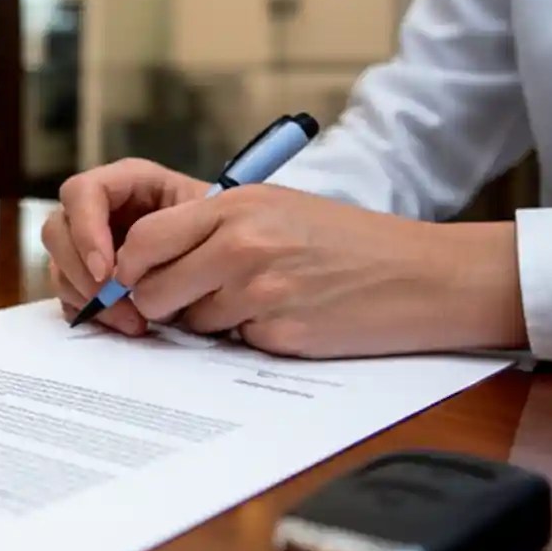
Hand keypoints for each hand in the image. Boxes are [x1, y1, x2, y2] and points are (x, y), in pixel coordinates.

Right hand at [42, 159, 209, 334]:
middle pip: (57, 231)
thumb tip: (124, 272)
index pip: (82, 193)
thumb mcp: (205, 217)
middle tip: (112, 299)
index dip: (85, 230)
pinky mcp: (90, 277)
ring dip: (87, 297)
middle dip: (79, 271)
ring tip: (132, 320)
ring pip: (58, 267)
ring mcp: (90, 245)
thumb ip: (165, 234)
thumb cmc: (225, 227)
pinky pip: (68, 295)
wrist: (239, 254)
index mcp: (126, 183)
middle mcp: (100, 210)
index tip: (106, 271)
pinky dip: (90, 312)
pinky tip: (123, 323)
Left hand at [114, 184, 527, 357]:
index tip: (136, 278)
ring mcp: (260, 290)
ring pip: (189, 322)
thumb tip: (145, 263)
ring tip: (255, 301)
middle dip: (161, 304)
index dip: (131, 267)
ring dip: (208, 322)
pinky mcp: (279, 331)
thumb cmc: (345, 242)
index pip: (145, 240)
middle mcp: (241, 245)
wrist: (420, 274)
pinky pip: (232, 344)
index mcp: (235, 207)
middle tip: (187, 303)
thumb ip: (211, 229)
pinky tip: (283, 318)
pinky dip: (247, 338)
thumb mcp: (275, 210)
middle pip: (153, 289)